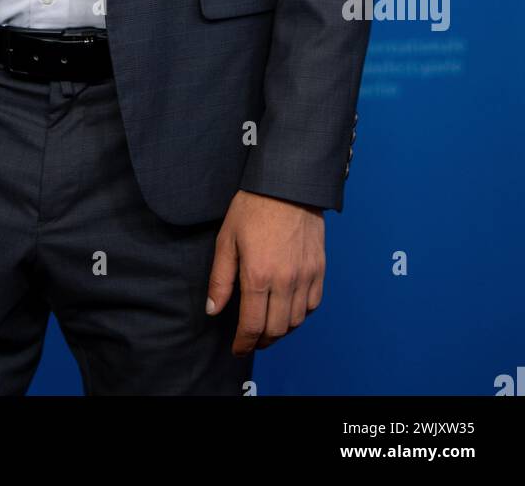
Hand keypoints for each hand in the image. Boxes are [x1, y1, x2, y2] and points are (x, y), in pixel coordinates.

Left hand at [206, 190, 324, 353]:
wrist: (287, 184)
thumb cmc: (253, 208)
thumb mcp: (227, 240)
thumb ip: (220, 280)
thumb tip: (213, 310)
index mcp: (258, 275)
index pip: (253, 326)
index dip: (244, 343)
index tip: (238, 349)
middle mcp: (285, 281)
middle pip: (276, 329)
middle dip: (262, 340)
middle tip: (251, 339)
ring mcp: (305, 275)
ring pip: (296, 320)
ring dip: (281, 329)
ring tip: (268, 324)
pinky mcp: (319, 268)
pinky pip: (313, 304)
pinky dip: (301, 313)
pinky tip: (289, 307)